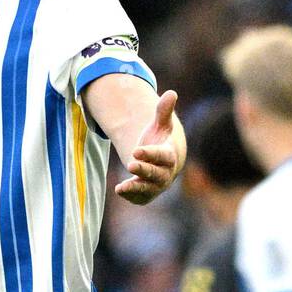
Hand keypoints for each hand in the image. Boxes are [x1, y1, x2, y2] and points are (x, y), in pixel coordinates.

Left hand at [115, 89, 179, 205]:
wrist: (162, 162)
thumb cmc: (160, 140)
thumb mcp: (160, 125)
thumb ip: (163, 112)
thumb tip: (171, 93)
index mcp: (169, 155)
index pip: (162, 156)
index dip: (150, 154)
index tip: (136, 150)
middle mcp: (165, 173)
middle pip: (156, 174)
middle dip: (144, 170)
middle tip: (130, 164)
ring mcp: (156, 185)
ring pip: (148, 189)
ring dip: (136, 188)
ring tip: (122, 187)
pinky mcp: (147, 194)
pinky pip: (140, 198)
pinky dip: (131, 196)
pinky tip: (119, 190)